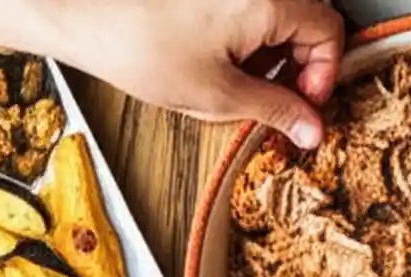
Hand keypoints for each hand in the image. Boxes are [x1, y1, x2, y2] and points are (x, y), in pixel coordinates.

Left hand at [45, 0, 343, 147]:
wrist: (80, 14)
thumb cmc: (136, 45)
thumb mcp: (218, 95)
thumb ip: (276, 111)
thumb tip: (311, 129)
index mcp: (268, 2)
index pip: (330, 32)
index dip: (324, 74)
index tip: (305, 103)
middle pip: (309, 20)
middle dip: (297, 65)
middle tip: (274, 98)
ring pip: (281, 15)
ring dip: (271, 52)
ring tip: (237, 81)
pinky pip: (251, 7)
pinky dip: (247, 36)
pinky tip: (218, 60)